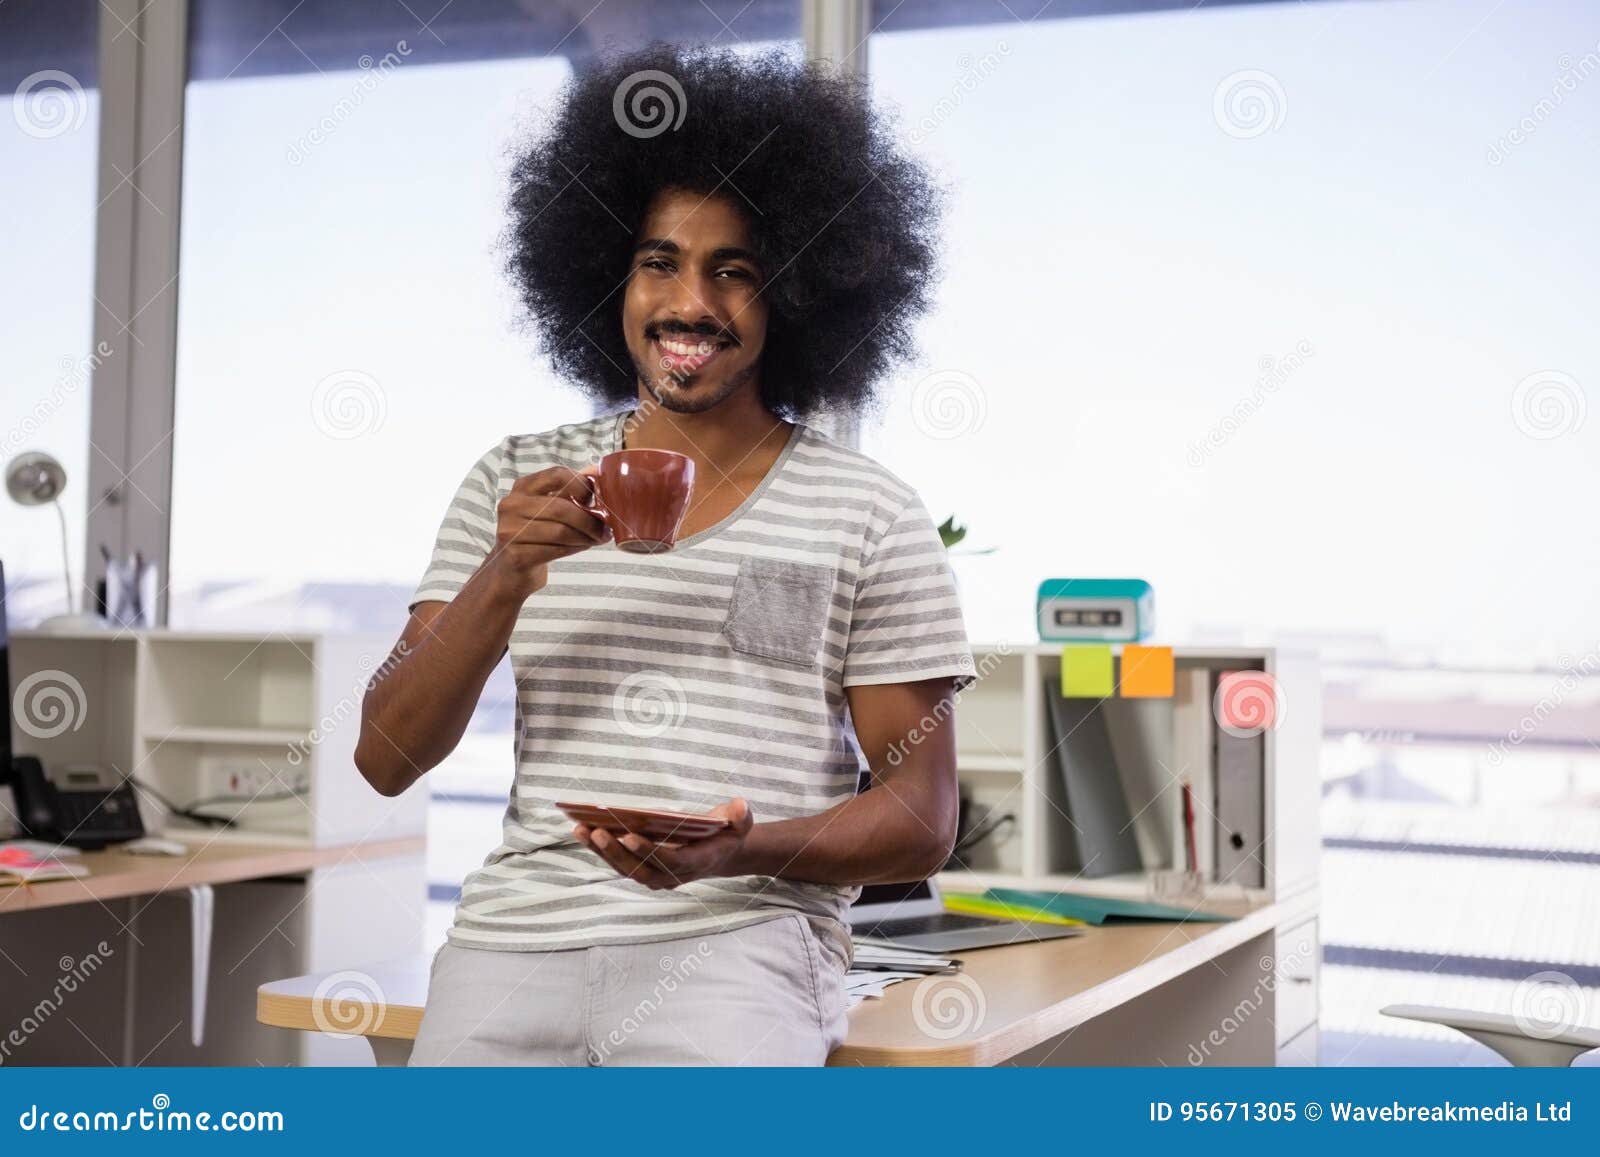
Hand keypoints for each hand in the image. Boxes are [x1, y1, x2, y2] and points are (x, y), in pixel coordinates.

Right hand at [483, 465, 609, 600]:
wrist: (510, 568)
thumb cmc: (536, 533)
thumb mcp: (549, 506)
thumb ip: (570, 490)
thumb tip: (596, 470)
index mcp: (523, 487)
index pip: (557, 474)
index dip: (581, 485)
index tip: (595, 499)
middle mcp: (512, 505)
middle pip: (561, 508)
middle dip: (589, 520)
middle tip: (605, 529)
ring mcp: (510, 531)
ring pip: (561, 531)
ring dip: (586, 536)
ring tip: (597, 539)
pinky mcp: (516, 555)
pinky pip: (555, 550)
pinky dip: (575, 549)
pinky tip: (581, 547)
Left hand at [574, 799, 754, 889]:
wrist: (722, 852)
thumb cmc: (729, 832)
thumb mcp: (742, 822)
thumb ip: (741, 815)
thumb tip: (739, 807)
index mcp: (696, 863)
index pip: (669, 861)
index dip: (649, 851)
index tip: (629, 834)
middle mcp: (672, 876)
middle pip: (639, 869)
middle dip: (615, 851)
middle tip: (595, 829)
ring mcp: (655, 876)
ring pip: (624, 868)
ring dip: (601, 850)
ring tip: (580, 827)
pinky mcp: (643, 869)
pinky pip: (618, 861)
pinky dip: (600, 847)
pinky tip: (582, 829)